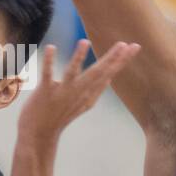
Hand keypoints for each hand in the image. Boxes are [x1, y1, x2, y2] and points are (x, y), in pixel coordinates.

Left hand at [18, 40, 139, 143]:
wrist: (40, 134)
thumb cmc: (61, 115)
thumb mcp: (84, 104)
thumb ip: (97, 90)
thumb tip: (110, 78)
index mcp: (89, 93)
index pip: (109, 73)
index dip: (122, 60)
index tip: (135, 46)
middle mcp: (78, 92)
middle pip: (97, 73)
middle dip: (111, 58)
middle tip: (124, 43)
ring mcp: (62, 92)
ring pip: (72, 73)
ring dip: (78, 57)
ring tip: (84, 41)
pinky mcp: (45, 92)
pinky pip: (47, 75)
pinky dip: (49, 61)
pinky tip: (50, 47)